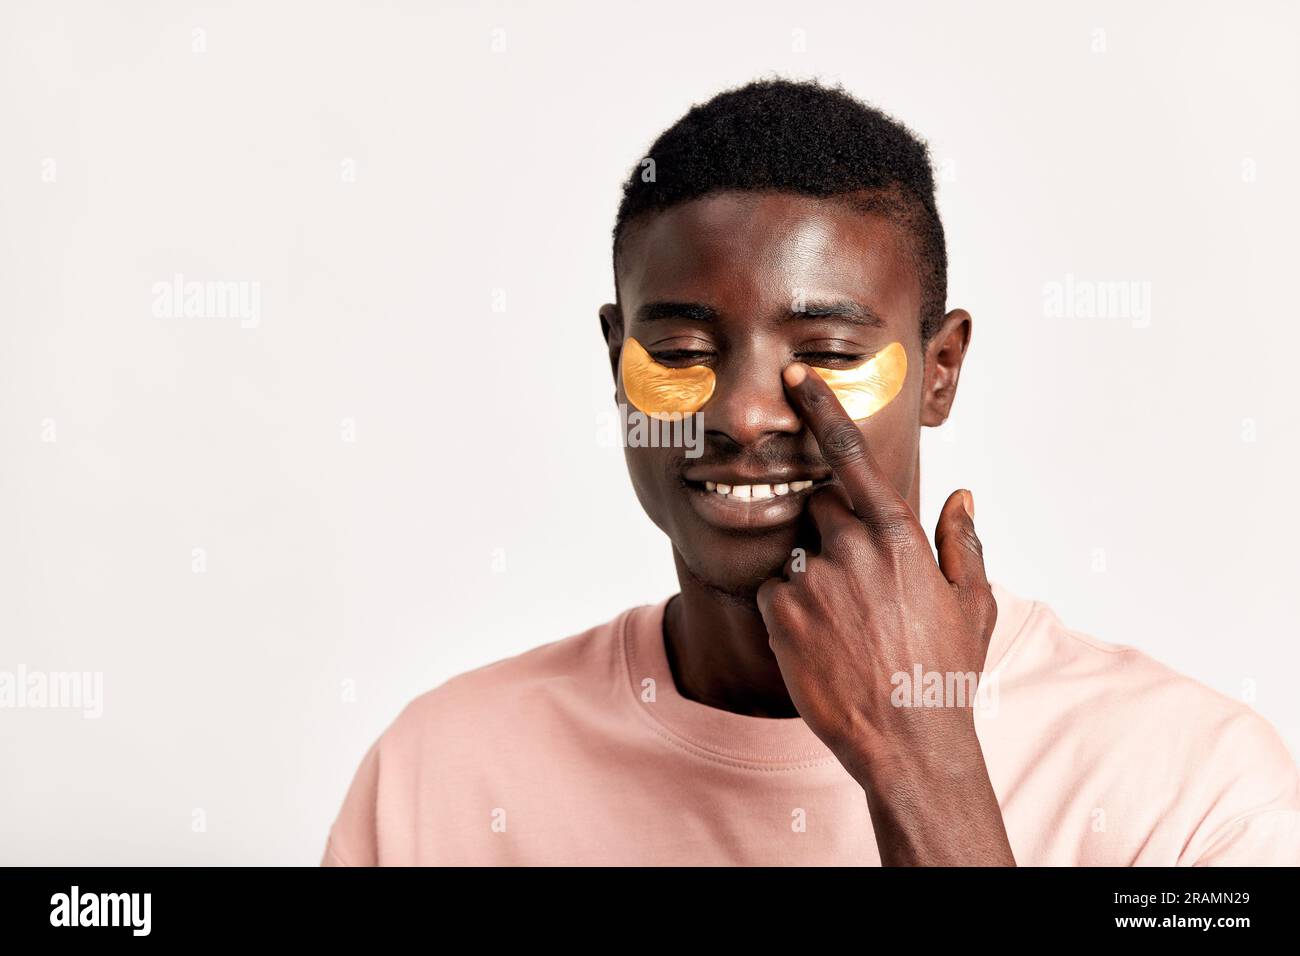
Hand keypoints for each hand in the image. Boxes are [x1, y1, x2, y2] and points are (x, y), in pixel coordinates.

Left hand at [756, 361, 1013, 864]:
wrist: (908, 743)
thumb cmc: (945, 674)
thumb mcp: (973, 606)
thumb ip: (964, 544)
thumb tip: (963, 498)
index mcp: (898, 537)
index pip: (851, 456)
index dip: (822, 410)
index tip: (797, 376)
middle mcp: (850, 549)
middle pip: (817, 506)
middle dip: (829, 531)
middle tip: (855, 587)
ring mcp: (811, 581)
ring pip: (795, 554)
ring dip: (811, 579)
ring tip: (845, 630)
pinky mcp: (779, 615)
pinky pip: (772, 594)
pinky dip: (789, 612)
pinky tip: (821, 646)